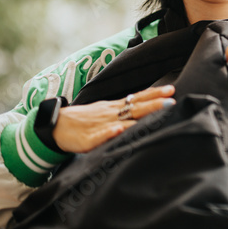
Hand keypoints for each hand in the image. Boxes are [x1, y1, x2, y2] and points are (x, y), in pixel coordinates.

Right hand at [53, 85, 175, 152]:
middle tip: (171, 101)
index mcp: (115, 108)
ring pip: (122, 120)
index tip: (171, 90)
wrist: (56, 125)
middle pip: (135, 107)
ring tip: (154, 113)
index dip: (154, 95)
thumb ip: (124, 111)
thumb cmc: (84, 120)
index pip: (138, 99)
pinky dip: (110, 132)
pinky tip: (119, 130)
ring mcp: (100, 125)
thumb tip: (146, 108)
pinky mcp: (88, 139)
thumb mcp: (106, 111)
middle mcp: (110, 114)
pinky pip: (100, 135)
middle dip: (154, 104)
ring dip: (139, 117)